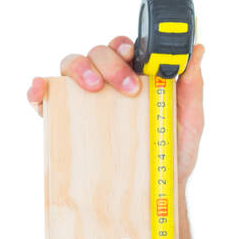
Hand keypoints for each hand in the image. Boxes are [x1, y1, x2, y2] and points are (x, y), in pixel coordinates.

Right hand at [28, 37, 205, 185]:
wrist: (158, 193)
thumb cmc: (173, 153)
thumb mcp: (189, 120)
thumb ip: (192, 85)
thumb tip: (198, 50)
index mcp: (135, 76)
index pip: (124, 49)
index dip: (124, 45)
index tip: (132, 54)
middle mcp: (108, 83)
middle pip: (98, 54)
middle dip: (109, 63)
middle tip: (127, 88)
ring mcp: (85, 100)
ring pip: (71, 67)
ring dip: (79, 69)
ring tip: (93, 87)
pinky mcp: (66, 120)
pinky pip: (47, 98)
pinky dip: (40, 89)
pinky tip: (42, 90)